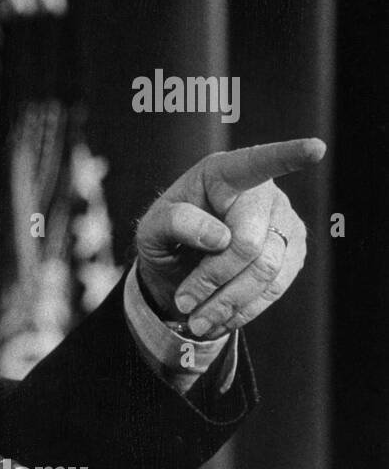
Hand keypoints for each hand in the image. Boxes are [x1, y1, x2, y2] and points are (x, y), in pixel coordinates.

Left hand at [134, 138, 325, 338]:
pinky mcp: (293, 252)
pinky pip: (276, 288)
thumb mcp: (152, 229)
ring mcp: (284, 221)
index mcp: (223, 173)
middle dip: (213, 278)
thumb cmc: (166, 237)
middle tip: (184, 302)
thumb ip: (175, 223)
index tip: (316, 148)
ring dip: (227, 302)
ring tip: (195, 320)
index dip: (287, 156)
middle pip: (248, 243)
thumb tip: (220, 237)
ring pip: (265, 271)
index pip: (257, 163)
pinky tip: (219, 317)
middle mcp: (262, 192)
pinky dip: (244, 308)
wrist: (180, 267)